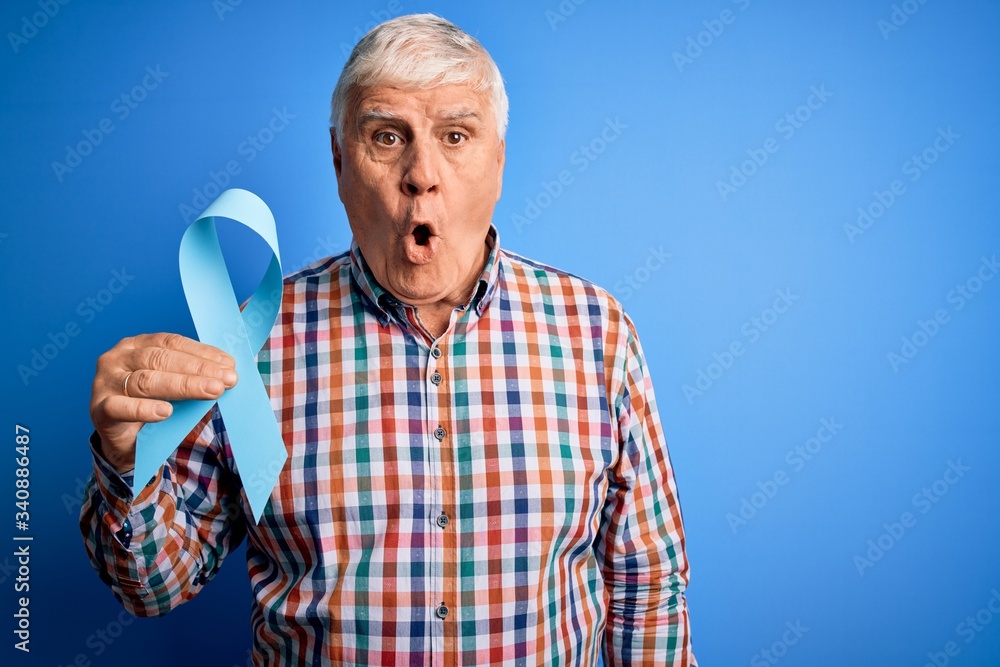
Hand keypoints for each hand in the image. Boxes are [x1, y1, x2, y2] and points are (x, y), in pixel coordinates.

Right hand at [89, 333, 237, 472]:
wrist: (125, 440)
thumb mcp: (174, 387)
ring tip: (210, 391)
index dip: (201, 352)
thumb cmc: (153, 405)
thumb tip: (228, 373)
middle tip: (226, 380)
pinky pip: (120, 407)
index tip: (229, 364)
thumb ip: (192, 376)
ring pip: (145, 381)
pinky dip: (144, 409)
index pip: (171, 343)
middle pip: (160, 359)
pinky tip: (166, 412)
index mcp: (137, 345)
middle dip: (197, 369)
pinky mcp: (99, 409)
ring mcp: (105, 382)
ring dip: (182, 386)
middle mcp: (118, 358)